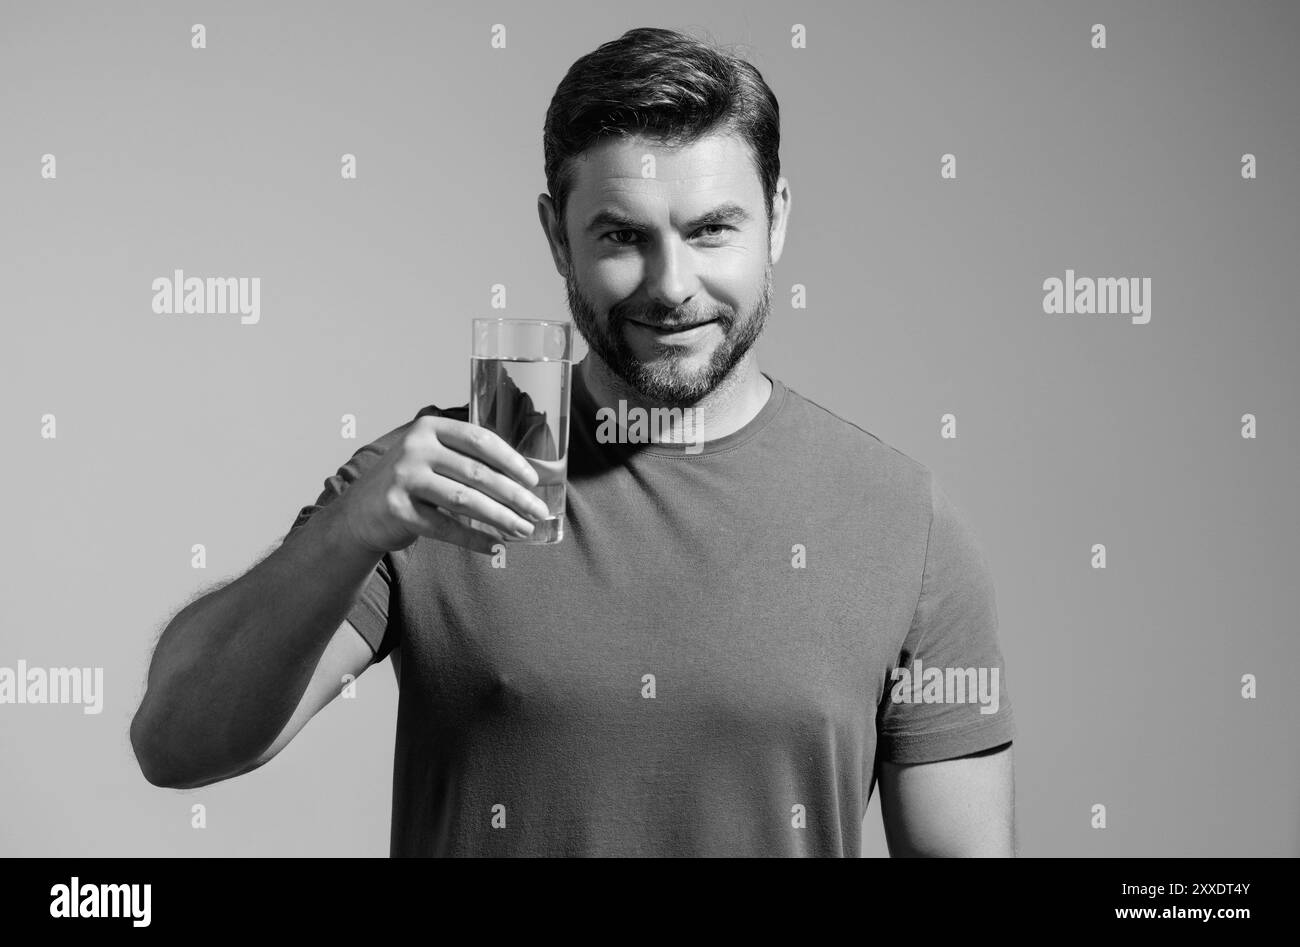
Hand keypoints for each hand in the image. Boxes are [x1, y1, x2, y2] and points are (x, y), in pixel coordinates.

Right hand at [337, 415, 551, 554]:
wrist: (359, 512)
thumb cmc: (409, 482)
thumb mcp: (431, 456)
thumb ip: (465, 456)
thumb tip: (522, 477)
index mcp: (429, 428)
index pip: (480, 439)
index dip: (511, 460)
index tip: (534, 480)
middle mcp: (415, 448)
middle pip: (477, 473)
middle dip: (514, 495)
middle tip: (537, 512)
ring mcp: (404, 478)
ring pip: (465, 500)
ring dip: (500, 518)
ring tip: (523, 530)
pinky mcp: (398, 510)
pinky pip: (446, 527)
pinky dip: (474, 539)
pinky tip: (494, 547)